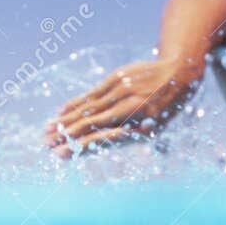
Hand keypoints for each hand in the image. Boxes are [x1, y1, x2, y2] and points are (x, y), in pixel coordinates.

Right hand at [44, 57, 202, 155]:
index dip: (79, 145)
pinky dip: (76, 103)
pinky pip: (92, 93)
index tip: (62, 154)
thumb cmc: (168, 106)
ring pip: (87, 107)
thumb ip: (130, 135)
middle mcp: (126, 104)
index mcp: (137, 120)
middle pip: (88, 121)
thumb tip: (104, 144)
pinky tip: (61, 110)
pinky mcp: (116, 77)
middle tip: (46, 144)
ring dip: (65, 120)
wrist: (179, 70)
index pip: (100, 136)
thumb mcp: (156, 125)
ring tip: (47, 130)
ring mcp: (119, 89)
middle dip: (65, 134)